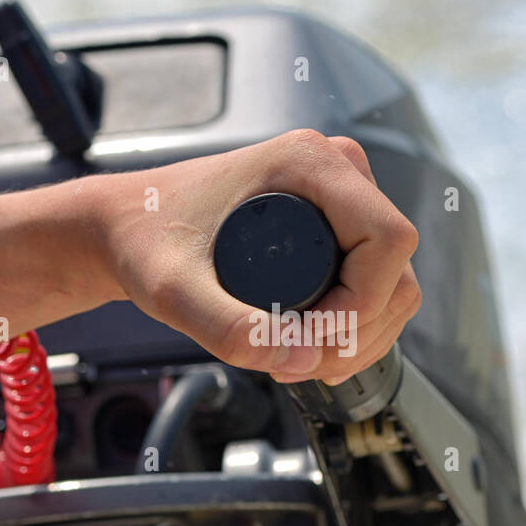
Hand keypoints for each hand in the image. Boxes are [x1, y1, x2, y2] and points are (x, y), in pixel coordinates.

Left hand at [97, 129, 421, 383]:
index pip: (388, 240)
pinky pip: (376, 286)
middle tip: (294, 363)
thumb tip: (303, 357)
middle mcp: (338, 172)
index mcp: (311, 163)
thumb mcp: (173, 290)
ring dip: (357, 339)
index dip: (363, 304)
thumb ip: (227, 328)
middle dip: (356, 332)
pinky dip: (354, 329)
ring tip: (294, 361)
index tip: (311, 339)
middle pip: (395, 270)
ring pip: (392, 285)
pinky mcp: (338, 226)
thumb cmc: (146, 239)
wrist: (129, 226)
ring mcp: (343, 199)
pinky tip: (309, 349)